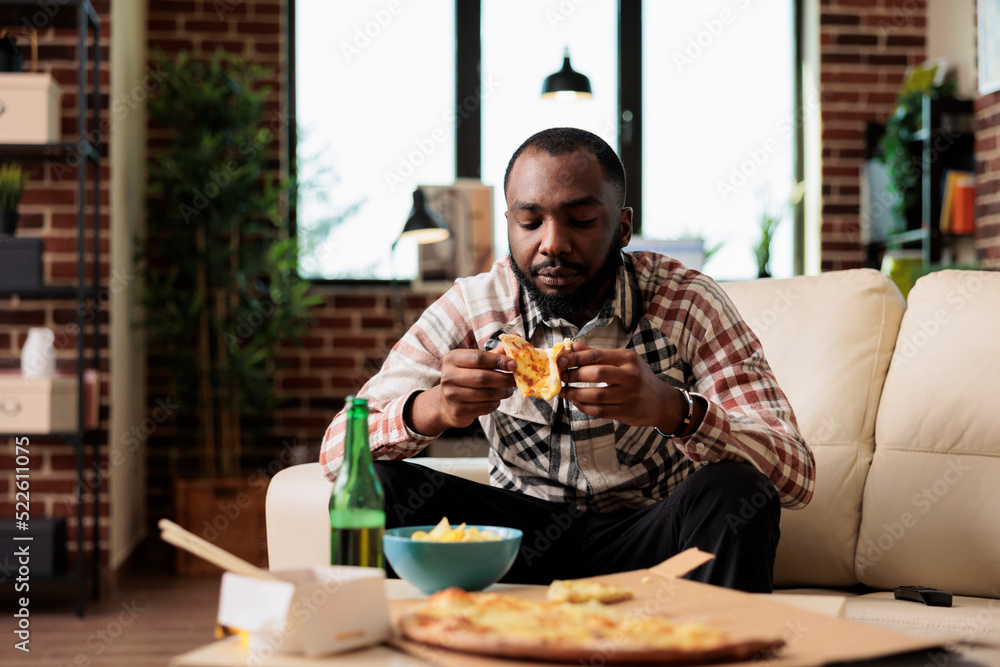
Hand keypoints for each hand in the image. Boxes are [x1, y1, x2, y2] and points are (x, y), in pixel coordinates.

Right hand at [407, 348, 516, 433]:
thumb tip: (516, 337)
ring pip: (486, 394)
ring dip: (502, 392)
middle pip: (483, 377)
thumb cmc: (466, 378)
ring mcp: (451, 395)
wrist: (447, 405)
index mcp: (452, 358)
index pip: (479, 357)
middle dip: (504, 379)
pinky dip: (495, 403)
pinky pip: (485, 407)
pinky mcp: (458, 411)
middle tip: (516, 380)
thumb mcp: (476, 363)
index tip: (514, 365)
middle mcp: (448, 376)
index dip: (499, 361)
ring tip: (508, 391)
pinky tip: (496, 400)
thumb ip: (495, 353)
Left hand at [558, 343, 682, 429]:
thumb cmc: (638, 377)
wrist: (661, 402)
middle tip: (561, 377)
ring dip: (575, 394)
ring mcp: (629, 395)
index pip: (596, 355)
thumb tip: (572, 346)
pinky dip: (584, 407)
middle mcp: (630, 375)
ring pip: (596, 395)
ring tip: (564, 391)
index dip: (575, 358)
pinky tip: (576, 402)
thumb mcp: (623, 361)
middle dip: (574, 376)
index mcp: (627, 358)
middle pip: (596, 374)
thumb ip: (597, 354)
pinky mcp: (626, 412)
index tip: (560, 361)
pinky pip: (600, 411)